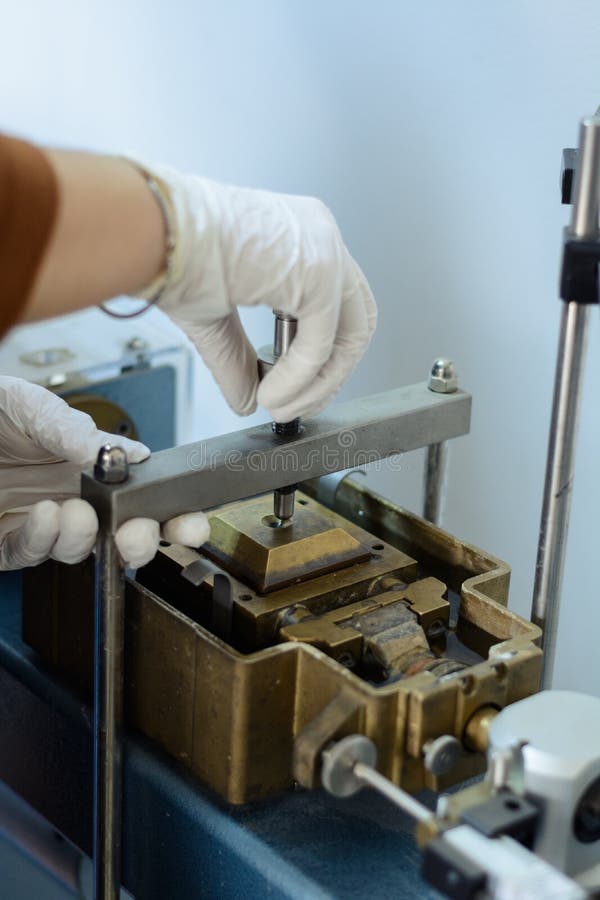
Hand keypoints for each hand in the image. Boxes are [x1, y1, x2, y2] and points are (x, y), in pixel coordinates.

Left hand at [0, 377, 208, 570]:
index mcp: (91, 468)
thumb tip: (133, 454)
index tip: (192, 522)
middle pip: (121, 537)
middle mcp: (73, 499)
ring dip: (85, 540)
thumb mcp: (34, 407)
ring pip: (79, 552)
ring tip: (76, 512)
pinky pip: (29, 554)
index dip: (173, 515)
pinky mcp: (3, 542)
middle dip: (142, 543)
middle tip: (143, 534)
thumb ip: (79, 432)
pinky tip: (48, 517)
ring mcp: (40, 523)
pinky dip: (43, 541)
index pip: (143, 498)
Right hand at [152, 166, 376, 421]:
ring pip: (349, 338)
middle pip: (355, 322)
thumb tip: (248, 400)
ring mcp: (326, 251)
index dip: (323, 355)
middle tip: (294, 407)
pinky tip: (270, 395)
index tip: (299, 388)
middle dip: (328, 376)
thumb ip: (240, 359)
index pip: (338, 304)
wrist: (155, 233)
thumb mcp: (216, 316)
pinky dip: (299, 380)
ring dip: (315, 386)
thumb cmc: (172, 253)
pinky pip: (321, 346)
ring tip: (278, 406)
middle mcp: (322, 236)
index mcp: (301, 234)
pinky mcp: (320, 274)